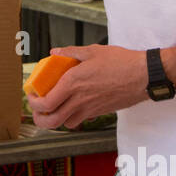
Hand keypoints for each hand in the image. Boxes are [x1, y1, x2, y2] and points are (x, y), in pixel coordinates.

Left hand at [28, 45, 148, 129]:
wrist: (145, 76)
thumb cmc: (122, 62)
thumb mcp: (93, 51)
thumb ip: (71, 52)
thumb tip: (55, 52)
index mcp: (73, 83)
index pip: (46, 103)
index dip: (34, 104)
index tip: (31, 97)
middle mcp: (80, 99)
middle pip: (52, 121)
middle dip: (40, 120)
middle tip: (38, 112)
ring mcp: (91, 108)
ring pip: (67, 123)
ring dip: (58, 119)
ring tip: (55, 109)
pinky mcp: (101, 112)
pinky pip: (82, 120)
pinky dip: (74, 117)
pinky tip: (75, 105)